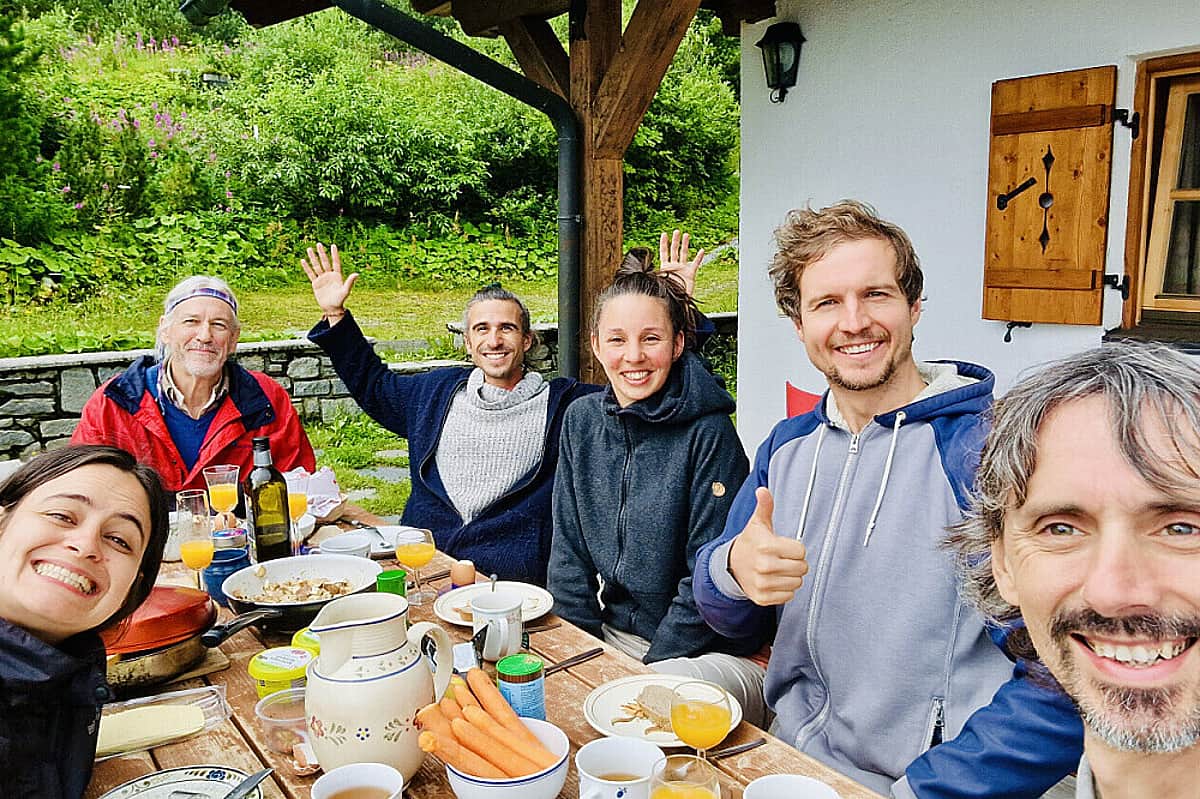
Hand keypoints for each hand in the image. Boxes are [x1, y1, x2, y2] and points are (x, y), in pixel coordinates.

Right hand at [300, 242, 357, 319]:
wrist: (331, 308)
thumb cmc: (340, 300)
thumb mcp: (345, 291)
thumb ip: (350, 282)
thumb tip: (357, 274)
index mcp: (337, 276)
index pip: (335, 262)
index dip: (334, 254)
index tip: (333, 245)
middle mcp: (329, 275)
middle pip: (325, 262)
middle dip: (321, 253)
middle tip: (318, 244)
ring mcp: (322, 278)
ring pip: (317, 266)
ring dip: (313, 258)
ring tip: (309, 249)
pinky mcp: (315, 283)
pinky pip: (310, 273)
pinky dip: (307, 267)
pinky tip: (303, 260)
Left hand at [659, 229, 704, 297]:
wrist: (676, 302)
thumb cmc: (666, 293)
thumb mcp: (658, 284)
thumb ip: (654, 279)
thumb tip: (642, 277)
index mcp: (665, 268)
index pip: (664, 252)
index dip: (664, 243)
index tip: (664, 234)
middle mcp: (674, 266)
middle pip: (674, 250)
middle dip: (675, 240)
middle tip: (676, 231)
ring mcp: (682, 269)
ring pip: (684, 254)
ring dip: (685, 244)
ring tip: (686, 235)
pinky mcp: (690, 273)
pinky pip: (695, 264)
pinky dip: (699, 257)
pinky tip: (701, 250)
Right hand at [727, 487, 808, 605]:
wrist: (732, 565)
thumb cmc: (750, 543)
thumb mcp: (757, 523)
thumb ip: (765, 506)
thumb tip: (763, 491)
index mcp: (766, 546)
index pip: (801, 551)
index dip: (795, 549)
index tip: (785, 547)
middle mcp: (764, 566)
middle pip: (802, 568)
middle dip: (795, 563)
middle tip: (782, 559)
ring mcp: (763, 584)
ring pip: (797, 583)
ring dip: (791, 577)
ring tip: (779, 570)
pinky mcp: (762, 598)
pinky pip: (788, 596)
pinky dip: (784, 590)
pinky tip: (774, 581)